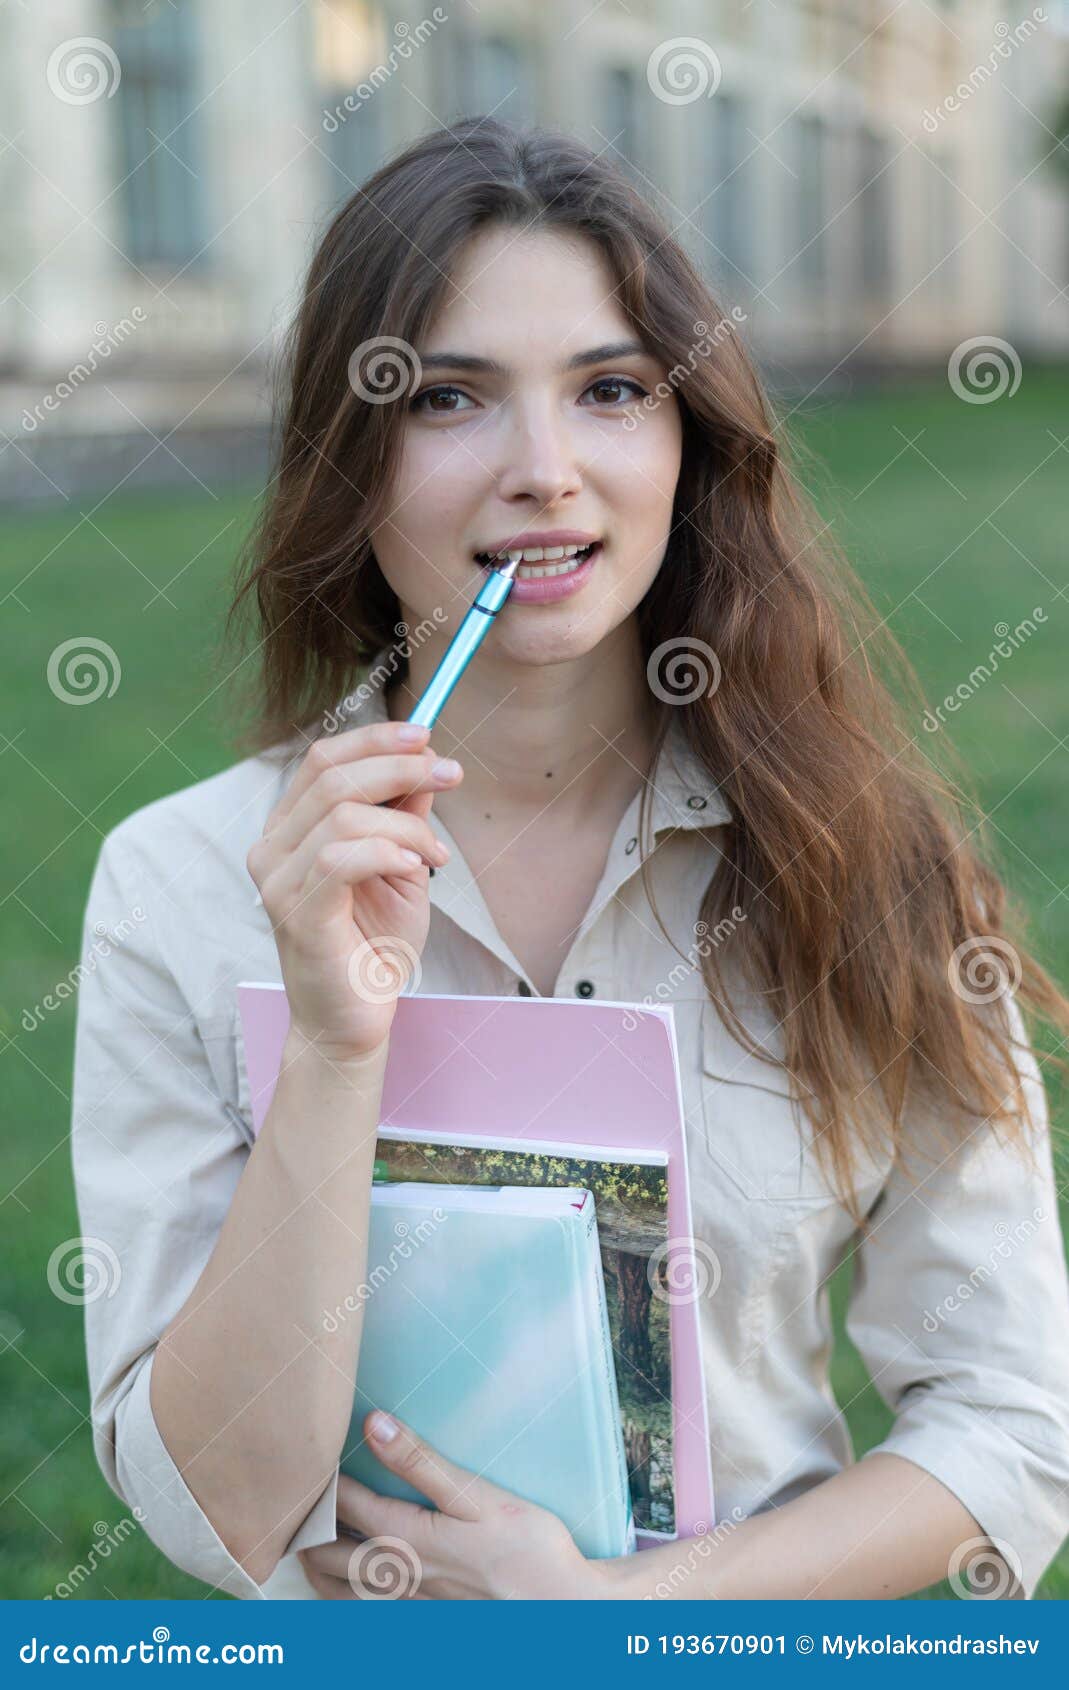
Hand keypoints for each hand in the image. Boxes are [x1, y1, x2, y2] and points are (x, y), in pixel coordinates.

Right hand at [246, 720, 462, 1058]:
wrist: (354, 1019)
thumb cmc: (374, 944)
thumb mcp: (402, 867)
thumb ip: (405, 815)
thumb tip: (426, 761)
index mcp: (291, 828)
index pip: (324, 759)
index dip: (376, 739)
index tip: (428, 736)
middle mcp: (272, 847)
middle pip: (331, 775)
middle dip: (400, 765)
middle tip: (451, 774)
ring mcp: (277, 880)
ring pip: (343, 815)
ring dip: (407, 825)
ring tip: (437, 855)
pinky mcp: (297, 913)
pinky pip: (340, 858)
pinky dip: (388, 851)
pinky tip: (417, 868)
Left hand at [297, 1410, 608, 1599]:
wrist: (560, 1606)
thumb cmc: (525, 1546)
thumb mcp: (476, 1495)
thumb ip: (420, 1461)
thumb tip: (373, 1424)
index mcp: (406, 1538)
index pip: (343, 1505)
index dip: (319, 1479)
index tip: (303, 1453)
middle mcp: (397, 1574)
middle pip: (329, 1553)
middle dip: (304, 1526)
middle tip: (290, 1497)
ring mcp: (409, 1602)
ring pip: (340, 1589)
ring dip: (314, 1563)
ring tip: (303, 1539)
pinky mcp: (424, 1617)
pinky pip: (365, 1610)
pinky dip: (341, 1594)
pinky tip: (345, 1582)